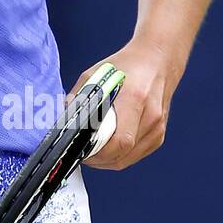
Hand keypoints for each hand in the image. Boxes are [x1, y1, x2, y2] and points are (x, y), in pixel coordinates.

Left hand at [67, 39, 181, 170]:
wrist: (157, 62)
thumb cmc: (128, 66)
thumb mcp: (96, 73)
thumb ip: (79, 96)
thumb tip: (64, 117)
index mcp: (135, 98)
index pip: (120, 140)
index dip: (98, 152)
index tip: (81, 150)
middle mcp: (150, 115)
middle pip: (122, 154)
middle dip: (98, 159)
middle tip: (82, 153)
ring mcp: (157, 128)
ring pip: (128, 159)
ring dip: (108, 160)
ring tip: (91, 152)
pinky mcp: (159, 135)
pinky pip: (135, 155)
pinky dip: (120, 156)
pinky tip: (107, 149)